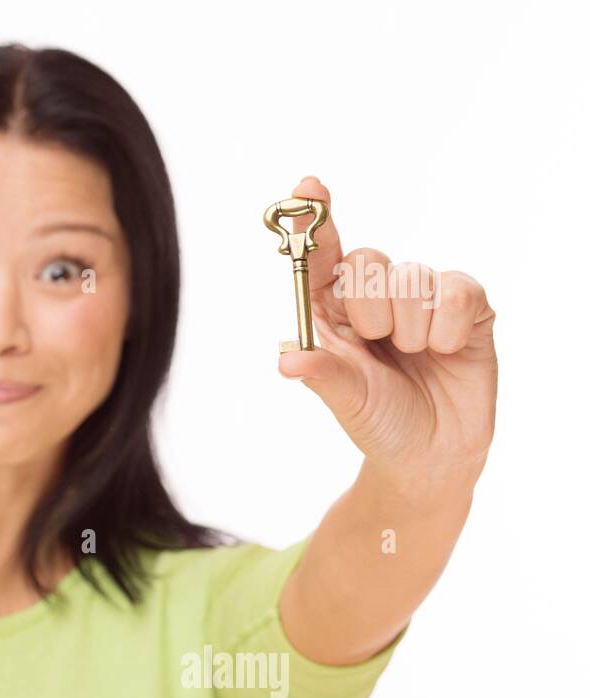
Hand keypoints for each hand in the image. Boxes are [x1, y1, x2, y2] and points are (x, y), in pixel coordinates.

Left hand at [278, 176, 497, 488]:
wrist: (430, 454)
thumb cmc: (378, 421)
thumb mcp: (344, 398)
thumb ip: (320, 371)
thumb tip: (286, 359)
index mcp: (333, 310)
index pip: (321, 256)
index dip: (314, 220)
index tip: (307, 187)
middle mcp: (374, 296)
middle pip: (365, 261)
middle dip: (366, 308)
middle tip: (376, 344)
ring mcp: (421, 298)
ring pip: (410, 278)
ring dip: (407, 328)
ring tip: (410, 357)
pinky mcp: (466, 306)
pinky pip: (454, 291)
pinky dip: (444, 328)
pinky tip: (443, 351)